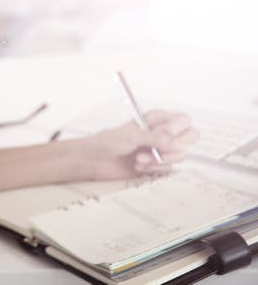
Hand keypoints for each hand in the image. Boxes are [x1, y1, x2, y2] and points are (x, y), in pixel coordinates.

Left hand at [82, 110, 199, 180]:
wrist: (97, 161)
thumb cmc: (109, 142)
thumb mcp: (130, 135)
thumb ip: (152, 136)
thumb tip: (171, 139)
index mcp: (156, 119)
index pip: (183, 119)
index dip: (178, 129)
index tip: (164, 137)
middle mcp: (162, 133)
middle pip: (190, 136)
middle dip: (175, 146)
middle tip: (159, 149)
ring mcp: (161, 149)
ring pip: (180, 154)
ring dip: (159, 159)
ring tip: (140, 158)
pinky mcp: (157, 164)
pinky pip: (168, 168)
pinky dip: (154, 168)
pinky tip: (139, 165)